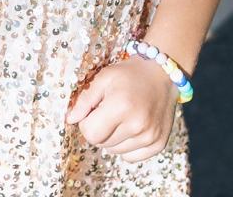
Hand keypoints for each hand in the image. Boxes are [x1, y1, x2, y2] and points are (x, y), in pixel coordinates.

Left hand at [65, 55, 179, 163]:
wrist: (162, 74)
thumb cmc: (129, 74)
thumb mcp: (104, 77)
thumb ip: (85, 100)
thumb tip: (71, 119)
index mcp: (121, 106)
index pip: (90, 133)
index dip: (87, 122)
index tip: (94, 110)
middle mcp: (137, 125)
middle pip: (102, 144)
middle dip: (100, 129)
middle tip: (109, 111)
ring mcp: (149, 137)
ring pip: (115, 151)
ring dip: (113, 138)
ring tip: (122, 117)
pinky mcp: (158, 144)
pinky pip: (131, 158)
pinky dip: (127, 146)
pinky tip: (132, 128)